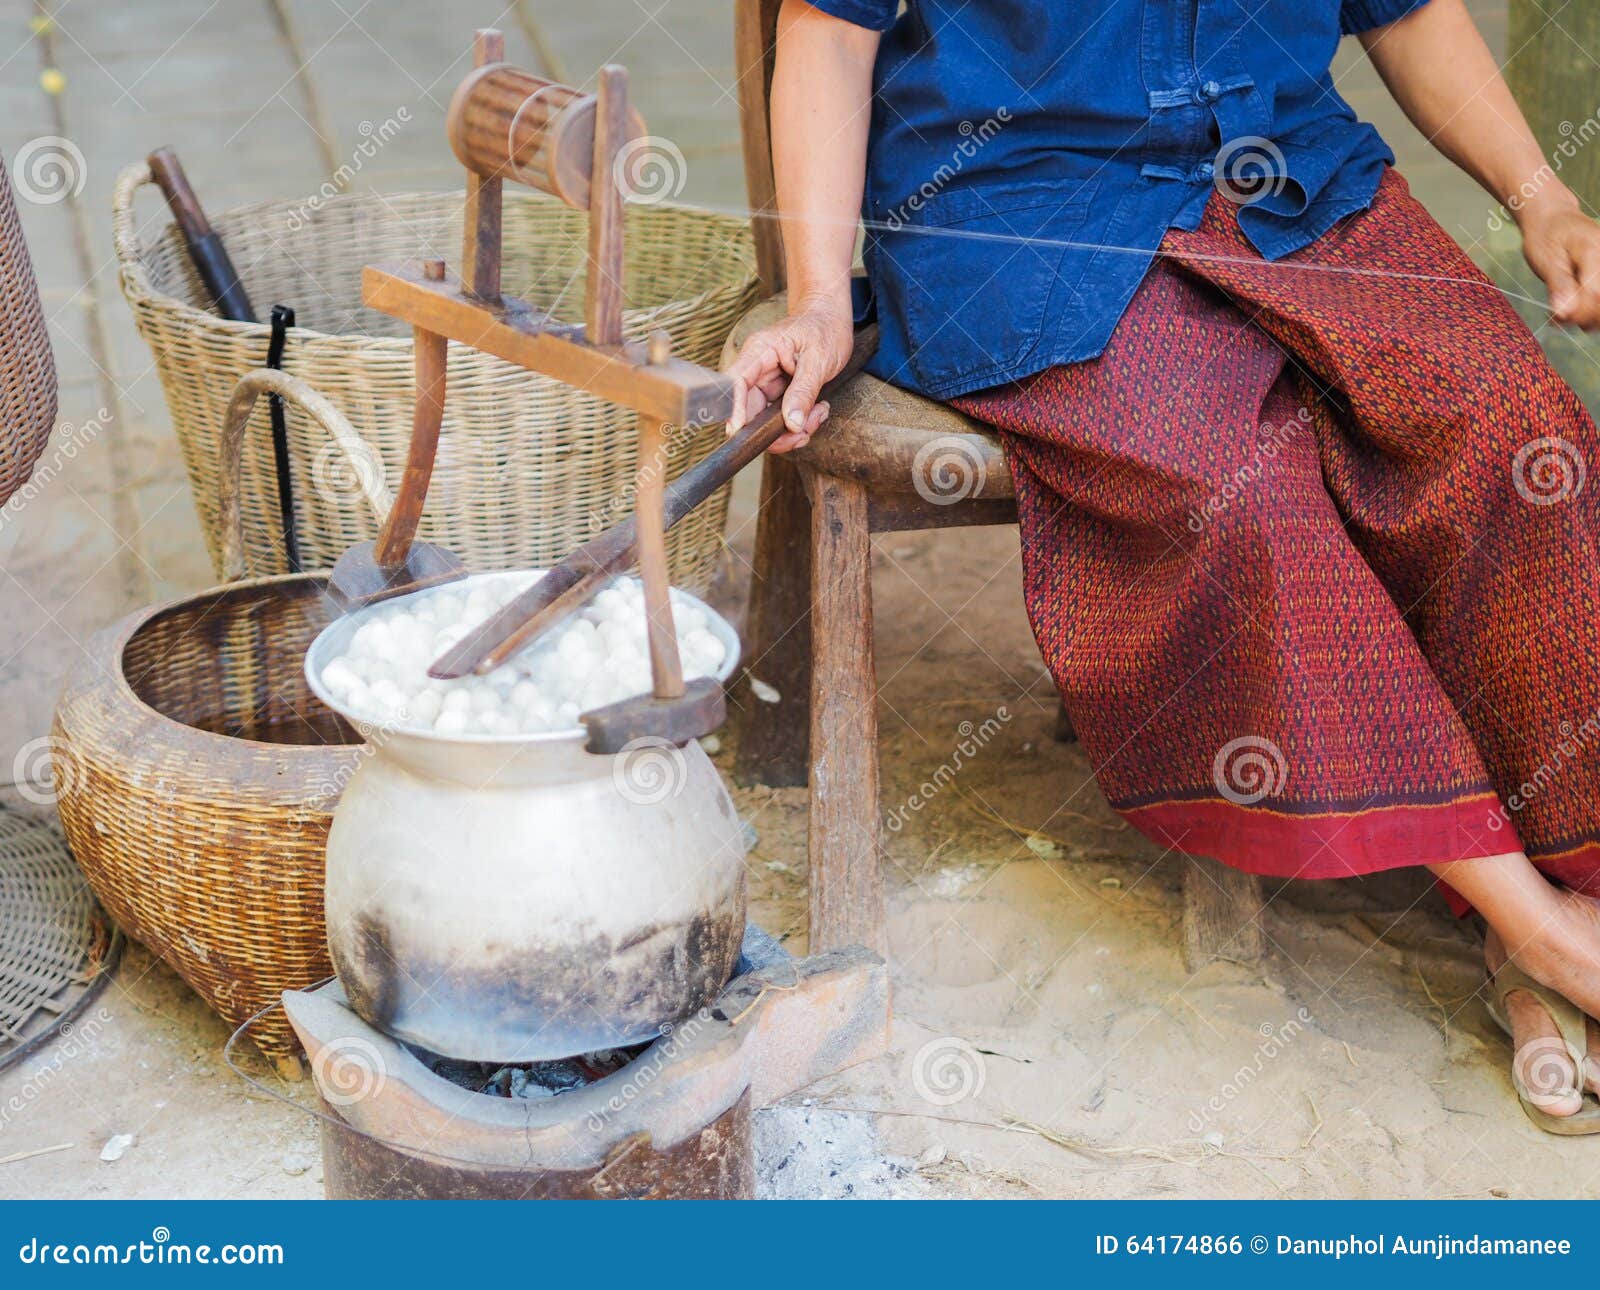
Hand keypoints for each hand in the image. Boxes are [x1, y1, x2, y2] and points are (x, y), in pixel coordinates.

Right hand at [724, 299, 853, 452]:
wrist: (831, 317)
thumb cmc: (824, 327)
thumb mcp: (819, 359)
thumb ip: (804, 392)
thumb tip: (792, 424)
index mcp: (760, 351)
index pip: (736, 382)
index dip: (734, 408)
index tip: (740, 431)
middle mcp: (758, 369)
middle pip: (749, 410)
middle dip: (775, 429)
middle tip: (803, 431)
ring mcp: (766, 383)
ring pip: (765, 420)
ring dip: (792, 428)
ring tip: (818, 413)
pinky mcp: (777, 393)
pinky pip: (780, 418)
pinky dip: (799, 423)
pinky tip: (817, 410)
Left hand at [1519, 188, 1599, 328]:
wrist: (1554, 218)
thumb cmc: (1546, 236)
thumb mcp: (1545, 260)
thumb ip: (1557, 285)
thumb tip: (1564, 314)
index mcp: (1593, 251)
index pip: (1595, 293)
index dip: (1578, 312)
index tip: (1556, 318)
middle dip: (1584, 316)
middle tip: (1559, 319)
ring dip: (1589, 316)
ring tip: (1565, 315)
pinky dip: (1590, 308)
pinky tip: (1572, 310)